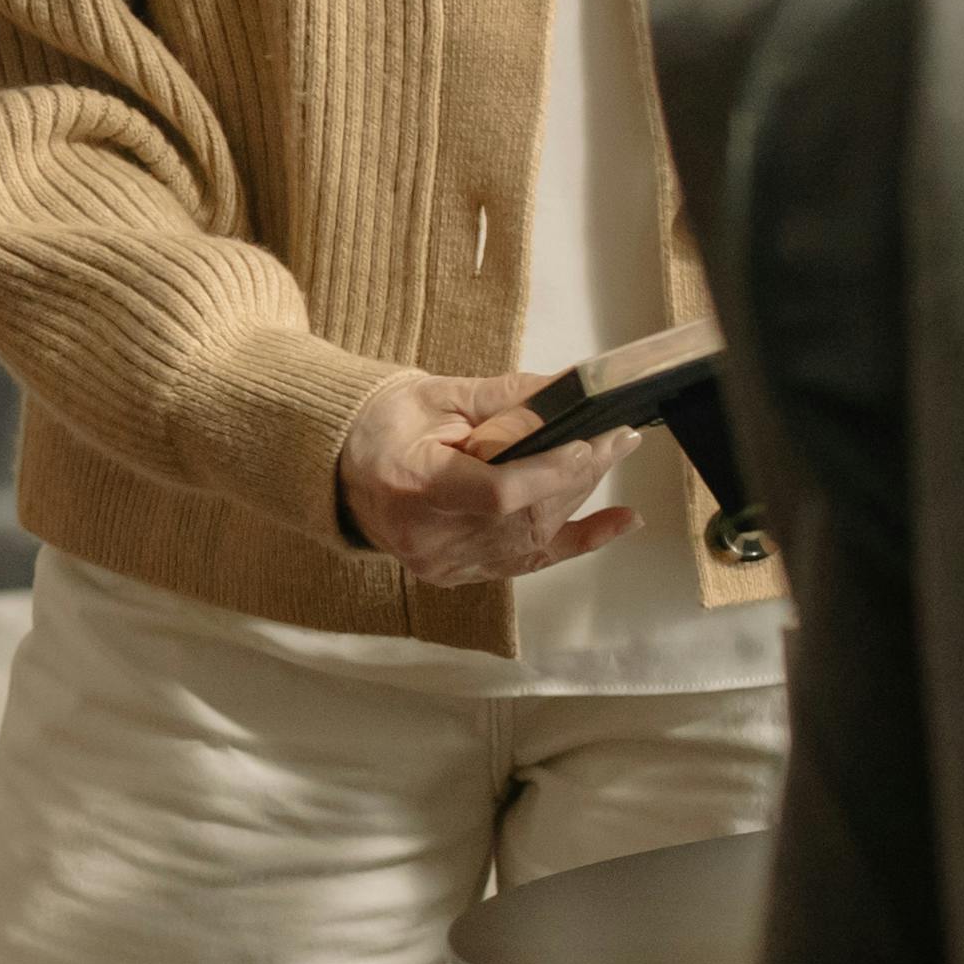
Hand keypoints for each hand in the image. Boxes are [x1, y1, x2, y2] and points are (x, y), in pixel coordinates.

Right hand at [337, 369, 641, 585]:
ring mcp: (444, 562)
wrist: (341, 468)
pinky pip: (530, 560)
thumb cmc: (384, 425)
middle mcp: (427, 536)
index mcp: (413, 485)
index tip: (590, 443)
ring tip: (609, 455)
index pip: (496, 493)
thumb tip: (571, 390)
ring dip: (578, 494)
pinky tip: (621, 521)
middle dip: (578, 472)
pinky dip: (580, 539)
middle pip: (524, 513)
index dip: (550, 473)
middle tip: (619, 437)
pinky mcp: (459, 573)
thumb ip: (506, 399)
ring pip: (534, 534)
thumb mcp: (438, 396)